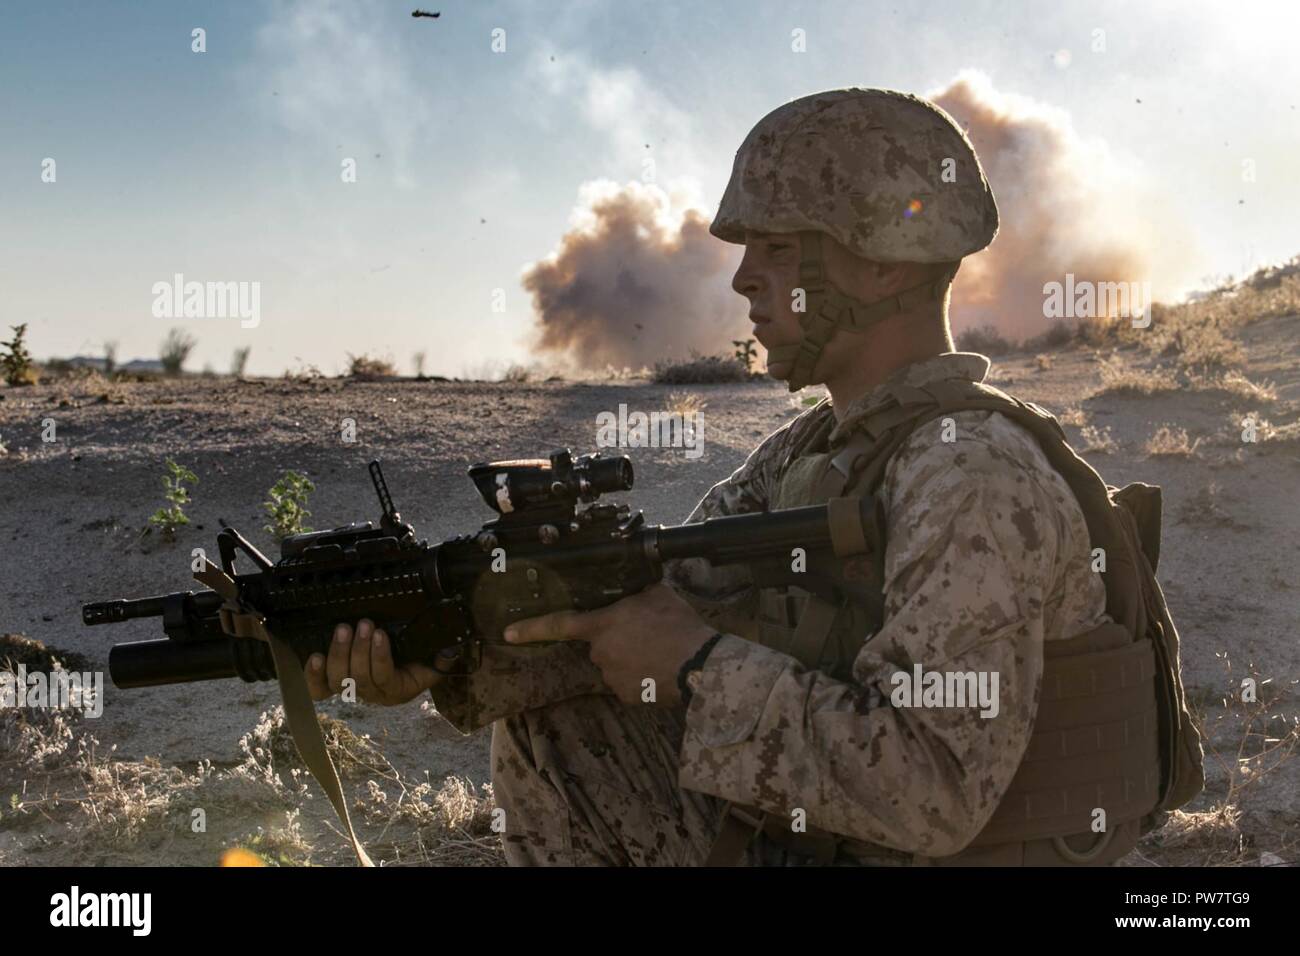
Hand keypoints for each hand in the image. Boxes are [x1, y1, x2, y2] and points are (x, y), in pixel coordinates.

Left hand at [304, 618, 441, 704]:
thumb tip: (451, 649)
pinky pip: (319, 689)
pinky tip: (314, 657)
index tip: (380, 633)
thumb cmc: (418, 657)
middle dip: (358, 651)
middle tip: (361, 624)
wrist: (402, 662)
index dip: (380, 658)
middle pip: (359, 680)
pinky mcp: (333, 683)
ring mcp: (351, 689)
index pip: (385, 678)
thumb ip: (443, 656)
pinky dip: (313, 676)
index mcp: (397, 690)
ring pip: (339, 681)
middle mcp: (372, 694)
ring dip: (339, 654)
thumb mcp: (435, 658)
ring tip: (342, 630)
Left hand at [503, 583, 715, 705]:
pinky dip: (641, 677)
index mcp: (602, 625)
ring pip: (615, 664)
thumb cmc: (678, 625)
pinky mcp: (626, 696)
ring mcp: (612, 677)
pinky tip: (660, 669)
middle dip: (618, 640)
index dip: (530, 628)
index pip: (559, 624)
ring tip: (660, 651)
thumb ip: (634, 594)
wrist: (699, 664)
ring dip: (631, 658)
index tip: (508, 633)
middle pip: (600, 644)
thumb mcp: (656, 594)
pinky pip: (628, 683)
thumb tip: (632, 594)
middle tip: (648, 634)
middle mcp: (601, 653)